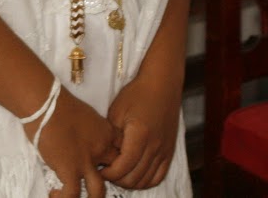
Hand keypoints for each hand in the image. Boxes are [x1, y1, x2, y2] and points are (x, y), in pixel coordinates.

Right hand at [34, 89, 117, 197]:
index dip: (118, 160)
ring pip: (98, 191)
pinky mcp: (69, 170)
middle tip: (92, 179)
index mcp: (105, 133)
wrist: (46, 102)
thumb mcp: (84, 112)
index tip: (106, 163)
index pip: (123, 151)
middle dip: (108, 178)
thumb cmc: (58, 102)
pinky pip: (72, 194)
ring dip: (92, 197)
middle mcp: (100, 150)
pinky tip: (55, 194)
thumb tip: (80, 136)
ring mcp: (86, 162)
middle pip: (116, 172)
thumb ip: (88, 128)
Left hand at [101, 60, 183, 190]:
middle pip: (134, 178)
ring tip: (117, 173)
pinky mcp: (169, 152)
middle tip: (105, 171)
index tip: (98, 168)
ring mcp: (164, 151)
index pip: (123, 167)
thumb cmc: (137, 94)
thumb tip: (104, 156)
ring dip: (130, 182)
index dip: (108, 173)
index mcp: (140, 135)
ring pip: (146, 180)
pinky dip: (145, 181)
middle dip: (117, 179)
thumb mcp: (117, 111)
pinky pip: (158, 176)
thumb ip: (112, 136)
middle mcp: (155, 146)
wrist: (162, 84)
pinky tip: (134, 174)